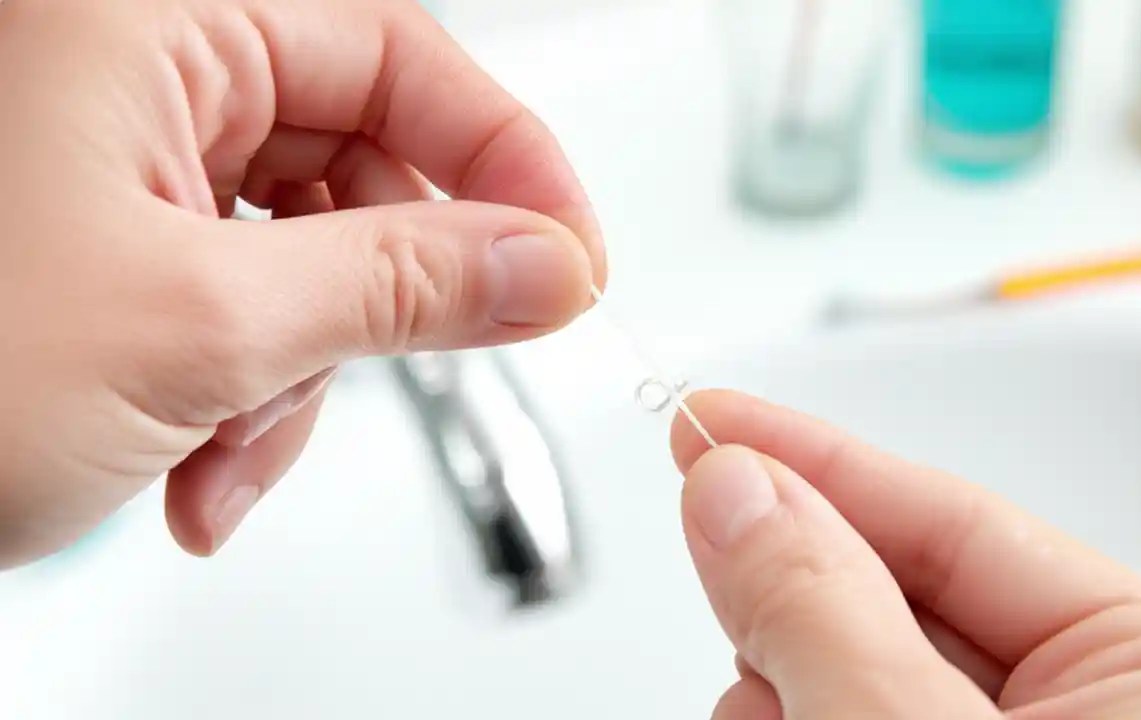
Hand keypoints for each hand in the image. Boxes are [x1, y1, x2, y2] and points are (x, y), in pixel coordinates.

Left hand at [0, 0, 602, 566]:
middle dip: (378, 299)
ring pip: (303, 250)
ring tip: (234, 458)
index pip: (397, 49)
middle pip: (355, 159)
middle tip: (424, 363)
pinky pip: (241, 298)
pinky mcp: (110, 237)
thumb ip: (404, 285)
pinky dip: (244, 392)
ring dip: (300, 373)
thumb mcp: (204, 326)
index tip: (569, 255)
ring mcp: (116, 155)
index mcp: (142, 16)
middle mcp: (129, 65)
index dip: (505, 157)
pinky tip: (197, 465)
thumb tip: (546, 268)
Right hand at [672, 391, 1140, 718]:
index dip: (818, 460)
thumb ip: (825, 615)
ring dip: (779, 685)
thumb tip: (736, 489)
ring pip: (855, 676)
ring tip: (763, 716)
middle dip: (792, 592)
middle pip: (897, 598)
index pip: (955, 519)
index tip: (710, 417)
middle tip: (717, 568)